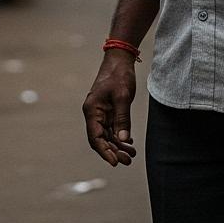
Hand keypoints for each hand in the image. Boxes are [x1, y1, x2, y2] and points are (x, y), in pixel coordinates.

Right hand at [82, 52, 137, 167]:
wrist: (120, 59)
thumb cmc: (119, 75)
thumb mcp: (123, 97)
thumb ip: (123, 119)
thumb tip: (123, 140)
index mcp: (92, 109)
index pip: (95, 137)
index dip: (104, 151)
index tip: (115, 162)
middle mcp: (94, 113)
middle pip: (100, 139)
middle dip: (113, 151)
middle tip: (128, 160)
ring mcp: (101, 112)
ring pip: (107, 135)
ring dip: (118, 146)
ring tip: (131, 154)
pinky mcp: (108, 110)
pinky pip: (112, 128)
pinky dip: (120, 137)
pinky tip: (129, 143)